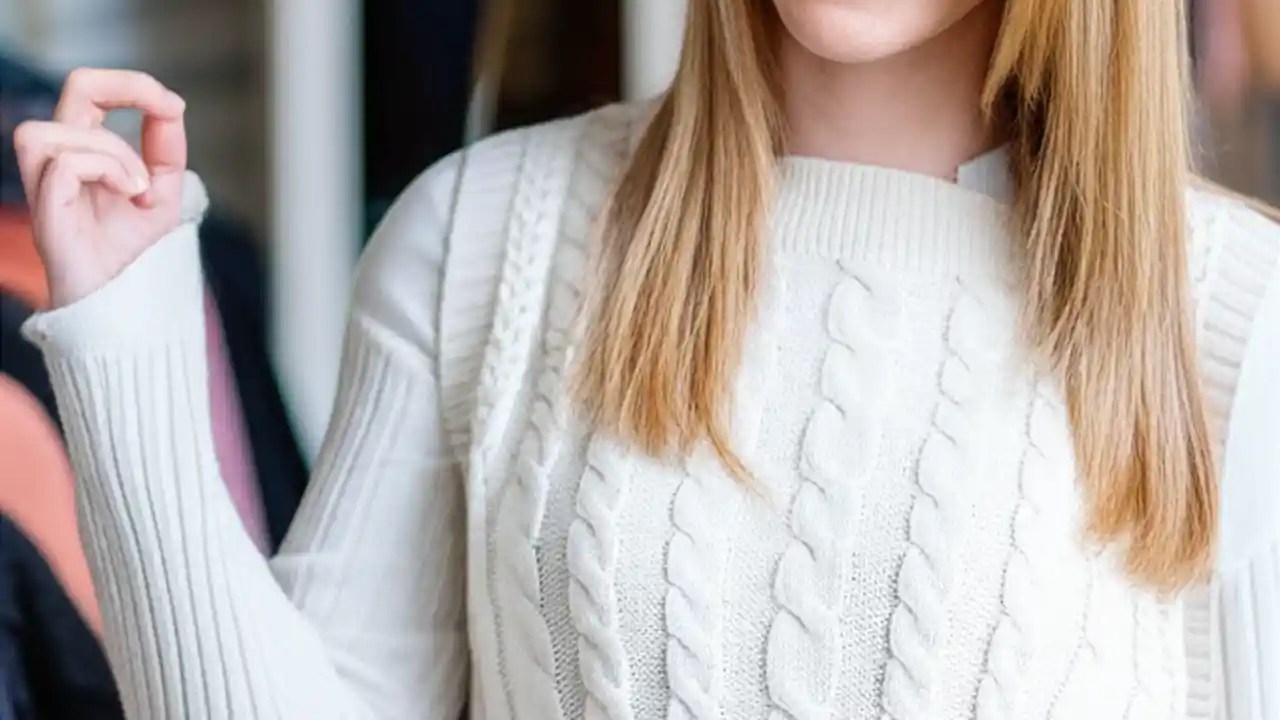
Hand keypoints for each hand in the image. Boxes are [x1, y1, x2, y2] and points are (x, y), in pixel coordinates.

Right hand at [12, 68, 187, 307]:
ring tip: (138, 189)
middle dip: (127, 86)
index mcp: (85, 150)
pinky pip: (63, 163)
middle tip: (164, 112)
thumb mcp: (162, 193)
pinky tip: (130, 196)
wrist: (124, 303)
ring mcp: (47, 185)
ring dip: (114, 151)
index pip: (90, 90)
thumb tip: (171, 105)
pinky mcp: (45, 211)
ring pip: (59, 128)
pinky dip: (105, 170)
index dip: (131, 84)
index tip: (172, 106)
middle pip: (76, 85)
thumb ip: (165, 150)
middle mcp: (60, 160)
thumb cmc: (131, 251)